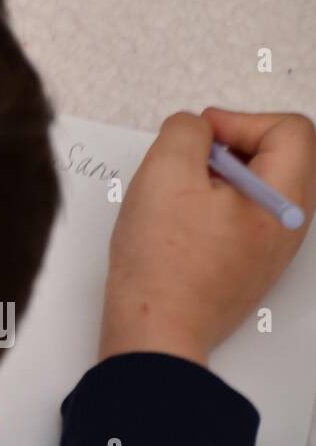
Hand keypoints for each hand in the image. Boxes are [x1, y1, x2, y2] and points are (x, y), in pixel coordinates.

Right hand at [100, 109, 315, 364]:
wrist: (156, 324)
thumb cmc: (163, 261)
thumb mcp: (164, 172)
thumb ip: (185, 132)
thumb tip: (196, 128)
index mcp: (284, 200)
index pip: (289, 130)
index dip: (240, 121)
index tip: (202, 138)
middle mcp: (288, 224)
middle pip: (278, 155)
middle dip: (229, 147)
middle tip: (188, 163)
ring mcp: (272, 248)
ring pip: (257, 185)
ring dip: (217, 177)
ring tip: (180, 195)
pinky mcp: (250, 263)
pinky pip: (243, 215)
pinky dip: (213, 205)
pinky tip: (181, 221)